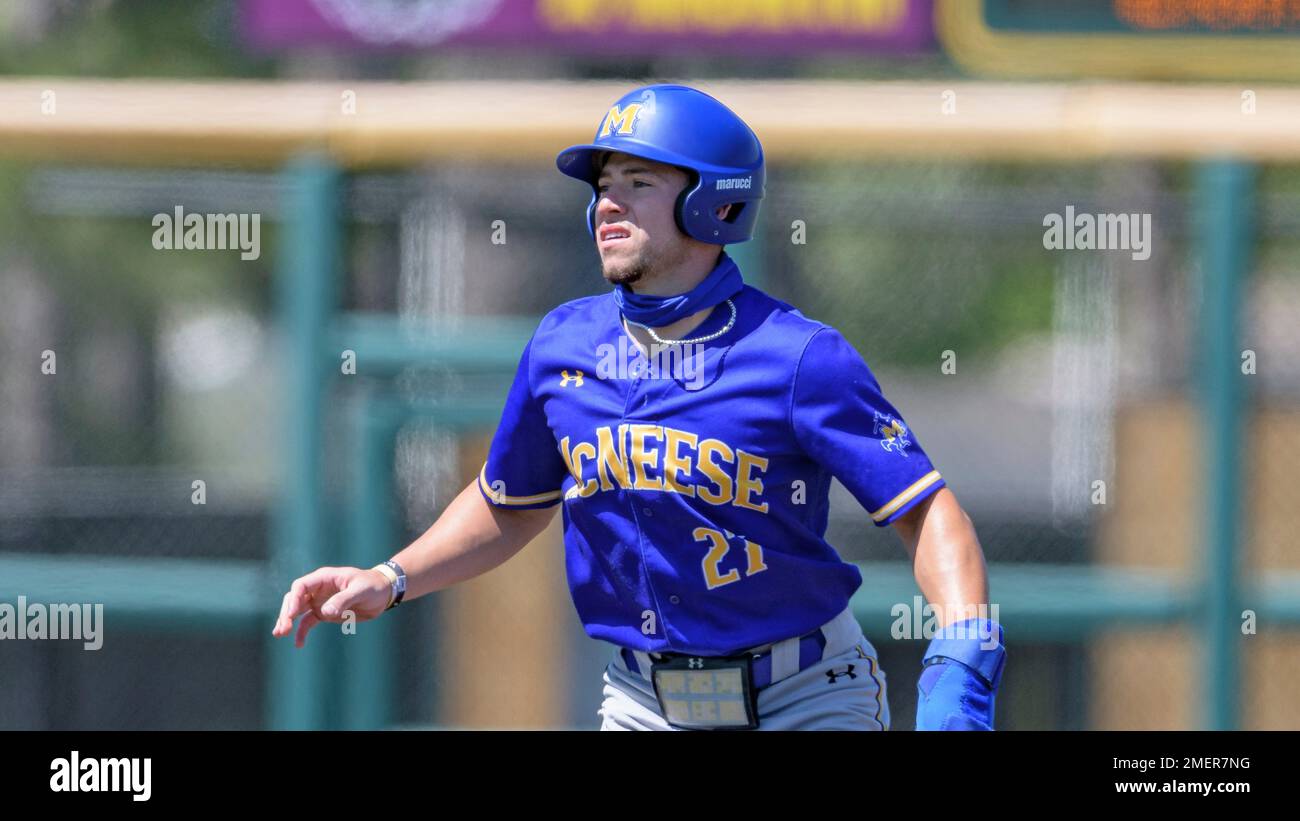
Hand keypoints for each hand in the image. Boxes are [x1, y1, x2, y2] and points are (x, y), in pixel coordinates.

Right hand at [271, 566, 392, 647]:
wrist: (383, 594)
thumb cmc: (372, 586)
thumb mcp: (360, 590)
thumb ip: (343, 600)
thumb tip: (324, 612)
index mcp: (324, 578)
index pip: (301, 586)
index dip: (293, 599)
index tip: (290, 614)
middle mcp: (318, 589)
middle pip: (294, 599)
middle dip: (286, 612)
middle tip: (283, 629)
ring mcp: (319, 601)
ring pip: (297, 611)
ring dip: (287, 621)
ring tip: (280, 634)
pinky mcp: (324, 614)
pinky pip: (308, 623)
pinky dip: (301, 632)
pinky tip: (298, 644)